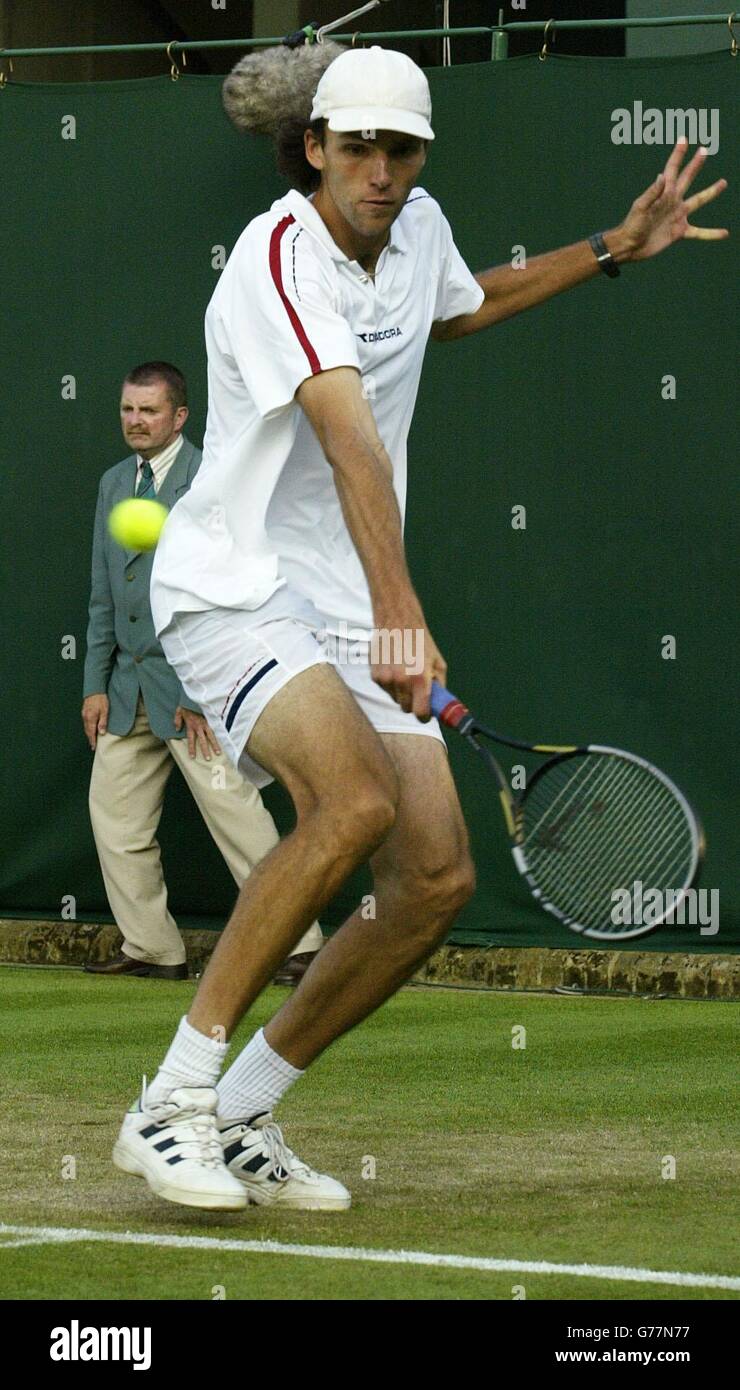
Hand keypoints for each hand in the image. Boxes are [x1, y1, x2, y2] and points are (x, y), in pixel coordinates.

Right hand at [82, 693, 108, 749]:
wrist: (95, 689)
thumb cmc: (101, 699)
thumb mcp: (105, 711)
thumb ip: (103, 722)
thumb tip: (102, 733)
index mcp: (90, 719)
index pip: (91, 733)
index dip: (92, 741)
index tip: (94, 747)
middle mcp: (85, 717)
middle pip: (87, 731)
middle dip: (90, 739)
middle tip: (92, 746)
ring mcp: (84, 714)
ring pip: (86, 727)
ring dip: (89, 733)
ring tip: (92, 739)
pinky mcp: (84, 711)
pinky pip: (85, 722)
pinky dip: (88, 727)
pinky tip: (91, 728)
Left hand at [174, 706, 221, 759]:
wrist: (196, 694)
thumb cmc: (187, 702)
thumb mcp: (179, 711)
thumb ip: (177, 720)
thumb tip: (177, 729)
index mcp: (191, 725)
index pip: (191, 739)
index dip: (191, 748)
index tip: (192, 757)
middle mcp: (199, 725)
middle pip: (203, 740)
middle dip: (205, 750)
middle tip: (208, 759)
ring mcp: (207, 722)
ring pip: (211, 736)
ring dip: (215, 745)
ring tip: (218, 753)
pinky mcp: (212, 718)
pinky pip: (216, 728)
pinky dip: (220, 735)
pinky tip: (224, 741)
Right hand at [371, 608, 446, 722]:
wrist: (397, 619)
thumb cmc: (420, 639)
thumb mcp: (438, 662)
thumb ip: (439, 686)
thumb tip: (440, 704)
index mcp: (420, 678)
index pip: (420, 713)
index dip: (425, 715)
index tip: (426, 713)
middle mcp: (401, 681)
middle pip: (406, 709)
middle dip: (413, 702)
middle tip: (417, 688)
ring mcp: (386, 679)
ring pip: (395, 699)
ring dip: (401, 692)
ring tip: (404, 672)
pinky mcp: (375, 675)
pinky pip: (385, 689)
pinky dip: (390, 683)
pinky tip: (394, 667)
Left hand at [614, 139, 727, 261]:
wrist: (630, 247)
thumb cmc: (632, 226)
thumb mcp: (640, 208)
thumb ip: (651, 193)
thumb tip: (662, 176)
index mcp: (663, 192)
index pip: (672, 168)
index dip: (678, 154)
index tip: (684, 138)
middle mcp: (673, 201)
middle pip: (687, 178)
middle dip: (695, 164)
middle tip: (704, 149)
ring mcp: (677, 216)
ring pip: (698, 201)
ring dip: (711, 192)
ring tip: (723, 183)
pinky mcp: (680, 232)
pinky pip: (699, 232)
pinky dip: (711, 233)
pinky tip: (724, 233)